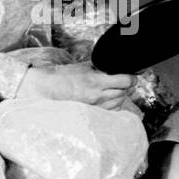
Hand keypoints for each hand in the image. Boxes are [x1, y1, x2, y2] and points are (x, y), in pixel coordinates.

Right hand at [16, 61, 133, 109]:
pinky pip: (111, 110)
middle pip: (124, 92)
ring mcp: (95, 106)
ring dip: (121, 95)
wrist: (47, 89)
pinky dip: (114, 104)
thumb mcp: (83, 66)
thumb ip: (100, 67)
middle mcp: (97, 96)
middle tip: (124, 80)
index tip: (132, 76)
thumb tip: (115, 65)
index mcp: (95, 81)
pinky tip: (109, 99)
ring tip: (115, 89)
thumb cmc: (62, 76)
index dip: (131, 78)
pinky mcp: (92, 113)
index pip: (124, 81)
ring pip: (119, 102)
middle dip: (127, 86)